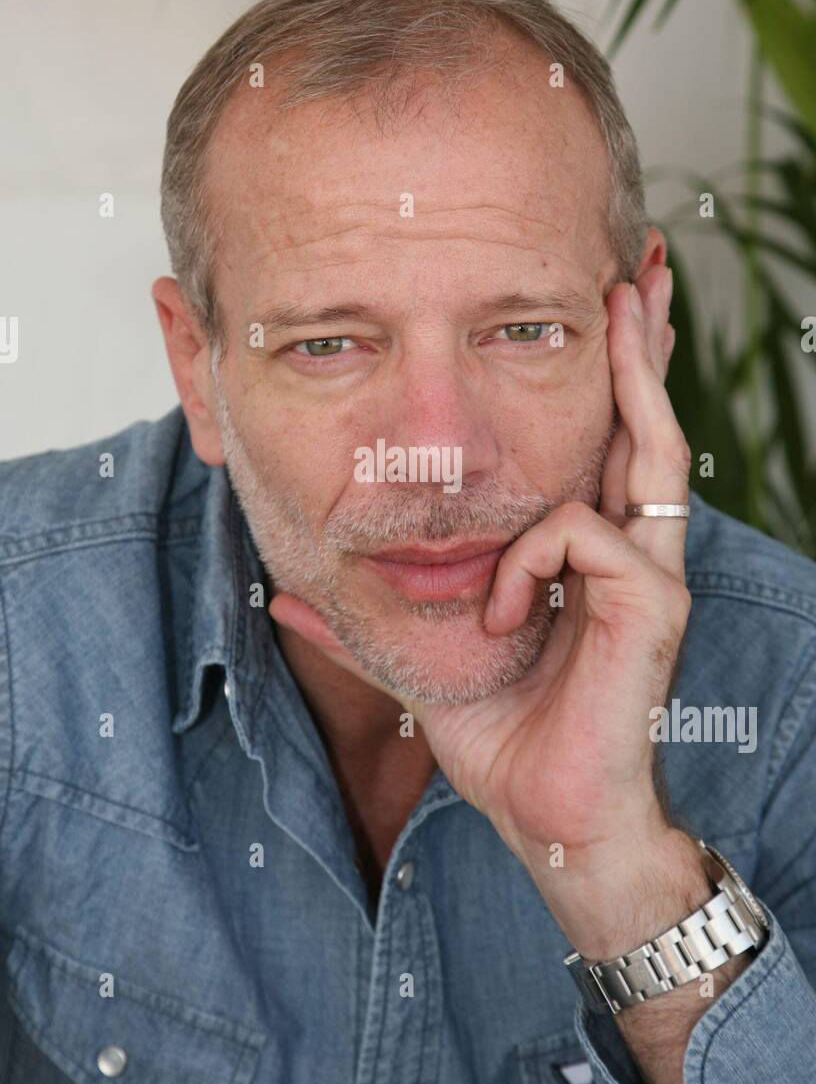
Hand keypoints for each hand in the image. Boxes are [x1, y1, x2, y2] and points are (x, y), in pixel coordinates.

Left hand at [269, 265, 689, 906]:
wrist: (551, 819)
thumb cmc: (502, 737)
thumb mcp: (423, 660)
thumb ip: (362, 625)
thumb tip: (284, 600)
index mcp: (584, 555)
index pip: (598, 446)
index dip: (601, 380)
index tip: (590, 308)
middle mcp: (629, 552)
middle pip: (644, 423)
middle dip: (642, 343)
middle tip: (634, 264)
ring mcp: (649, 575)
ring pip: (647, 448)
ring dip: (634, 372)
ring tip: (621, 301)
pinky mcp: (653, 605)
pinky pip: (577, 535)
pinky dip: (525, 562)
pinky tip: (503, 618)